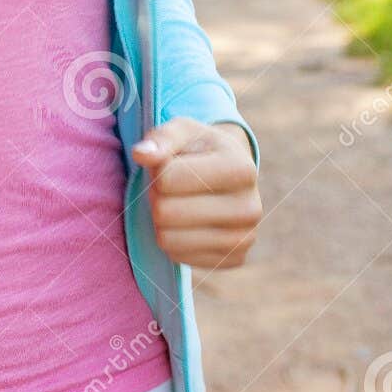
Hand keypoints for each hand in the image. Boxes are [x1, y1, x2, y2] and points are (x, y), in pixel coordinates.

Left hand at [131, 117, 260, 268]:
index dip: (156, 170)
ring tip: (176, 202)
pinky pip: (177, 257)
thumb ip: (161, 139)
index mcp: (241, 168)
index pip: (168, 178)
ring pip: (167, 239)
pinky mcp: (234, 260)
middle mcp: (250, 208)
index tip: (168, 164)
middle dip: (156, 196)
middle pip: (166, 212)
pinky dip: (172, 239)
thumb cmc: (199, 149)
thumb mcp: (182, 131)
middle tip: (167, 187)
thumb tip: (142, 154)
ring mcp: (244, 239)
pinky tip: (186, 223)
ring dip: (160, 220)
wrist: (228, 176)